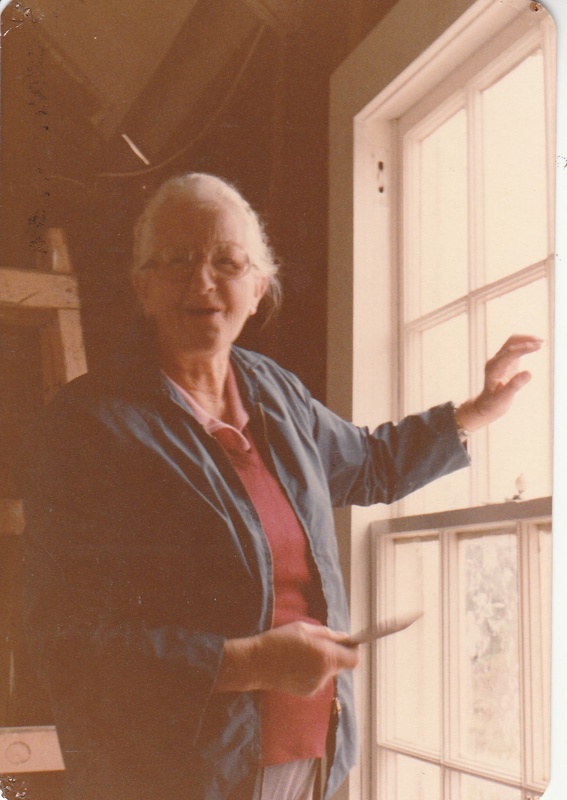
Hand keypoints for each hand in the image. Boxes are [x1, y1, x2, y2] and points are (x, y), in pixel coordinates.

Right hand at [216, 621, 359, 696]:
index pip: (354, 659)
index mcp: (325, 657)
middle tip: (317, 643)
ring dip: (322, 661)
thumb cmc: (279, 641)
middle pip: (340, 664)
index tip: (347, 642)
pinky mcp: (307, 692)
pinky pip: (317, 678)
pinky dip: (312, 670)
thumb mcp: (304, 629)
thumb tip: (345, 638)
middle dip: (334, 653)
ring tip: (301, 653)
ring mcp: (315, 685)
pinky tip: (295, 664)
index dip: (353, 650)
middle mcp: (324, 674)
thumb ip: (328, 634)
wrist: (256, 664)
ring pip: (328, 671)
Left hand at [456, 334, 543, 431]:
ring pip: (512, 343)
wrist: (487, 406)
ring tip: (541, 342)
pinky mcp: (505, 361)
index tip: (539, 346)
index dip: (524, 348)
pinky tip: (536, 346)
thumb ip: (515, 385)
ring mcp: (499, 360)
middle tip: (542, 343)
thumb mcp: (504, 398)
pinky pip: (515, 348)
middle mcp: (494, 361)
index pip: (509, 352)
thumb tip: (529, 372)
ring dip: (526, 340)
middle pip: (510, 343)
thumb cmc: (494, 404)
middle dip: (526, 340)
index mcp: (493, 368)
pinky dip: (525, 344)